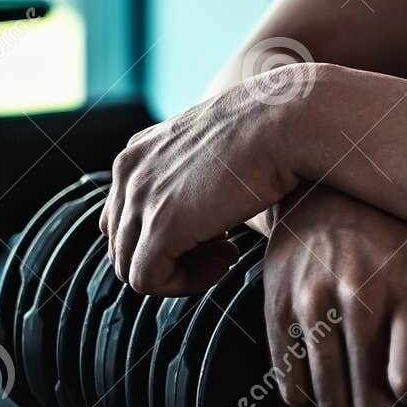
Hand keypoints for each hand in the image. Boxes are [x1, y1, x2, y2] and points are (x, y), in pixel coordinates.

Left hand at [100, 69, 310, 293]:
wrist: (284, 123)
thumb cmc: (265, 134)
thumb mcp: (212, 149)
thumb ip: (188, 175)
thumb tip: (196, 210)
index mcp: (137, 154)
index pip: (123, 217)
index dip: (163, 236)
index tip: (212, 230)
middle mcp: (128, 173)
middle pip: (123, 245)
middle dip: (169, 256)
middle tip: (222, 247)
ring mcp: (139, 200)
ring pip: (132, 268)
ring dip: (180, 272)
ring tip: (227, 254)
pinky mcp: (160, 228)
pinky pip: (149, 281)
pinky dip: (187, 283)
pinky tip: (228, 259)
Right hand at [263, 185, 406, 406]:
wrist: (328, 183)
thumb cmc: (395, 230)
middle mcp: (361, 294)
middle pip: (371, 404)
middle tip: (385, 396)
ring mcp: (313, 300)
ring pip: (330, 403)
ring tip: (356, 388)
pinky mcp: (277, 306)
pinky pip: (291, 387)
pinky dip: (311, 400)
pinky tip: (326, 381)